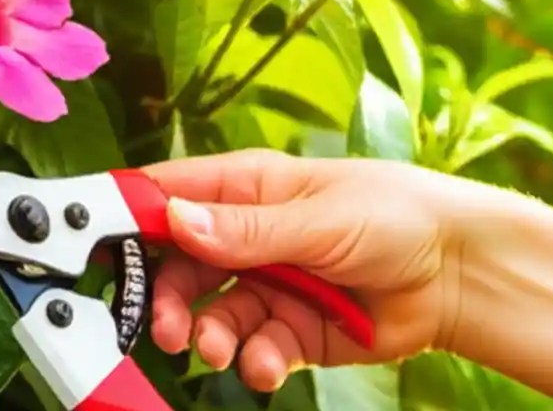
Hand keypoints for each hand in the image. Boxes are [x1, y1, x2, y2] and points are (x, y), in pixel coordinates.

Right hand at [142, 149, 471, 390]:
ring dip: (206, 335)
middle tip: (165, 327)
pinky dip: (254, 360)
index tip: (92, 245)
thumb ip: (243, 229)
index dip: (125, 217)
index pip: (164, 195)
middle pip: (175, 266)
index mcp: (242, 189)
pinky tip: (269, 363)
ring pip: (209, 313)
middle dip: (163, 298)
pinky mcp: (288, 329)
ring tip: (218, 349)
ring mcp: (265, 284)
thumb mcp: (317, 216)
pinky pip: (252, 348)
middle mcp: (244, 236)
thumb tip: (173, 219)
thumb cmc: (396, 215)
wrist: (460, 276)